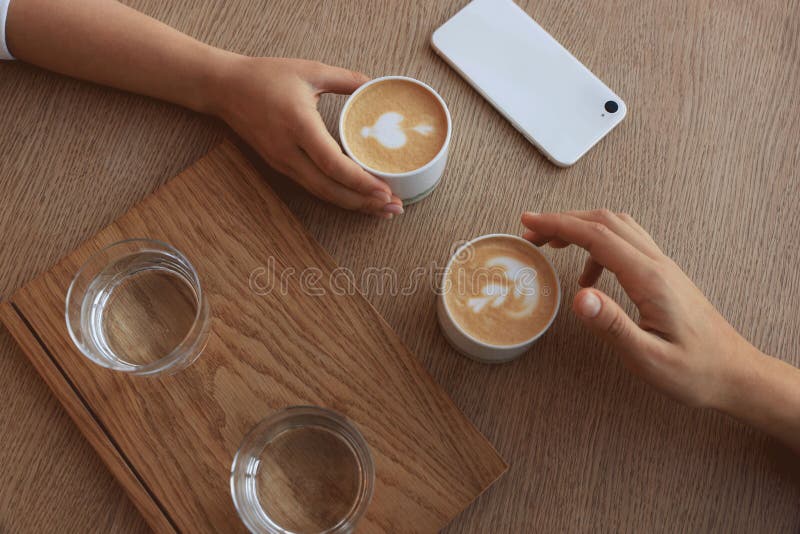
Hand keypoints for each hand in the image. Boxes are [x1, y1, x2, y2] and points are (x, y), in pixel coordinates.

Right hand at [213, 56, 402, 217]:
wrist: (224, 88)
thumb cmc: (265, 76)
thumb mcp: (309, 70)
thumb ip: (346, 79)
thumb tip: (376, 84)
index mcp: (298, 126)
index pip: (333, 165)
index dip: (361, 182)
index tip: (385, 191)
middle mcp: (289, 151)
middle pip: (330, 189)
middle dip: (364, 203)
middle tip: (395, 208)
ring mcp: (283, 163)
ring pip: (322, 193)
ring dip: (354, 204)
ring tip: (383, 209)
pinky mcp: (281, 166)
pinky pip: (314, 187)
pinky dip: (338, 196)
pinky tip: (358, 198)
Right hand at [520, 210, 753, 408]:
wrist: (736, 374)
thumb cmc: (695, 371)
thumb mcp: (648, 358)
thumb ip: (612, 325)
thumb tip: (579, 296)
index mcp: (649, 278)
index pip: (597, 236)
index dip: (559, 224)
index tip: (530, 221)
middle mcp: (657, 264)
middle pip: (605, 221)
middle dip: (564, 220)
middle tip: (532, 231)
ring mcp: (663, 267)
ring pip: (618, 227)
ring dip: (582, 227)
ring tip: (553, 245)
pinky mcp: (665, 276)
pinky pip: (628, 243)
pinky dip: (599, 245)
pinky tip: (588, 277)